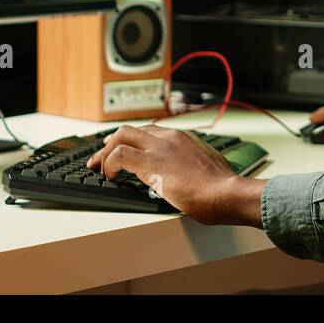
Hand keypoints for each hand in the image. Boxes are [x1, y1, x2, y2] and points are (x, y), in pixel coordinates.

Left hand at [85, 124, 262, 225]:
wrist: (224, 193)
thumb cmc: (222, 186)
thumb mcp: (210, 167)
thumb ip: (197, 164)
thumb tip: (195, 172)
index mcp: (184, 138)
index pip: (150, 131)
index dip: (133, 140)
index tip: (124, 149)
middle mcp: (169, 137)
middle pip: (131, 129)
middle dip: (112, 142)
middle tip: (102, 155)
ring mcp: (158, 148)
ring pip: (120, 137)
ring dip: (105, 153)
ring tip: (99, 167)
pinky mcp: (149, 163)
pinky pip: (118, 156)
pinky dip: (108, 165)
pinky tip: (110, 177)